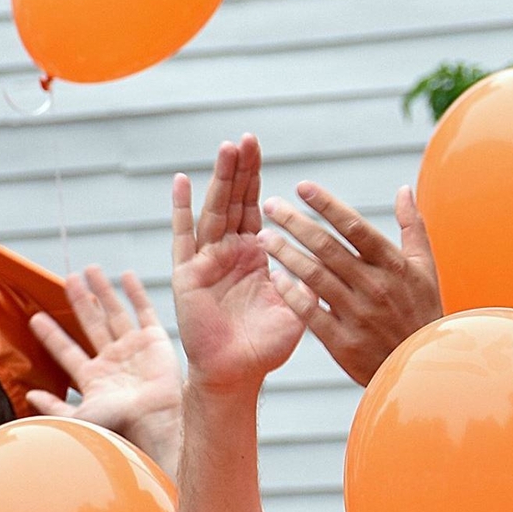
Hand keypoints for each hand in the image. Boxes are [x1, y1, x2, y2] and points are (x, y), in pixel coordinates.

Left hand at [27, 266, 182, 479]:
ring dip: (103, 291)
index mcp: (93, 378)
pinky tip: (125, 276)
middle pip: (91, 324)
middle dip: (79, 302)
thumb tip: (30, 395)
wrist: (153, 420)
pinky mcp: (155, 341)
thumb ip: (55, 407)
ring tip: (90, 269)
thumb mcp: (79, 417)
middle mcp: (113, 360)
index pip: (66, 350)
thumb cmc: (118, 424)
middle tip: (68, 279)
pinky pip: (144, 311)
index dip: (51, 335)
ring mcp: (134, 348)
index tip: (36, 318)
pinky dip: (136, 293)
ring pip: (114, 313)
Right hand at [172, 135, 303, 396]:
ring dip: (220, 180)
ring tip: (226, 149)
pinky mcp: (188, 275)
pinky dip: (181, 210)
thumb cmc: (268, 344)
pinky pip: (183, 238)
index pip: (256, 206)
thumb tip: (331, 254)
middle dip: (240, 169)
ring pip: (214, 211)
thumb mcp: (297, 306)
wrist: (238, 373)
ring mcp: (207, 260)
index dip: (256, 178)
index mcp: (257, 255)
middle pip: (235, 201)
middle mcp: (230, 251)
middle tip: (247, 138)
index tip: (259, 147)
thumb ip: (308, 280)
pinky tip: (181, 182)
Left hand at [258, 183, 441, 386]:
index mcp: (394, 265)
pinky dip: (291, 293)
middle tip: (270, 204)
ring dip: (285, 253)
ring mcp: (358, 314)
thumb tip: (404, 190)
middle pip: (328, 247)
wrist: (421, 368)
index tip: (303, 186)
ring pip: (314, 277)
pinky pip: (310, 312)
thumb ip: (412, 227)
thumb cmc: (422, 312)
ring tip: (263, 237)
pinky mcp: (343, 342)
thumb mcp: (426, 268)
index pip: (355, 227)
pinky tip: (274, 276)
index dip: (327, 205)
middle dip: (295, 223)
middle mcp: (375, 286)